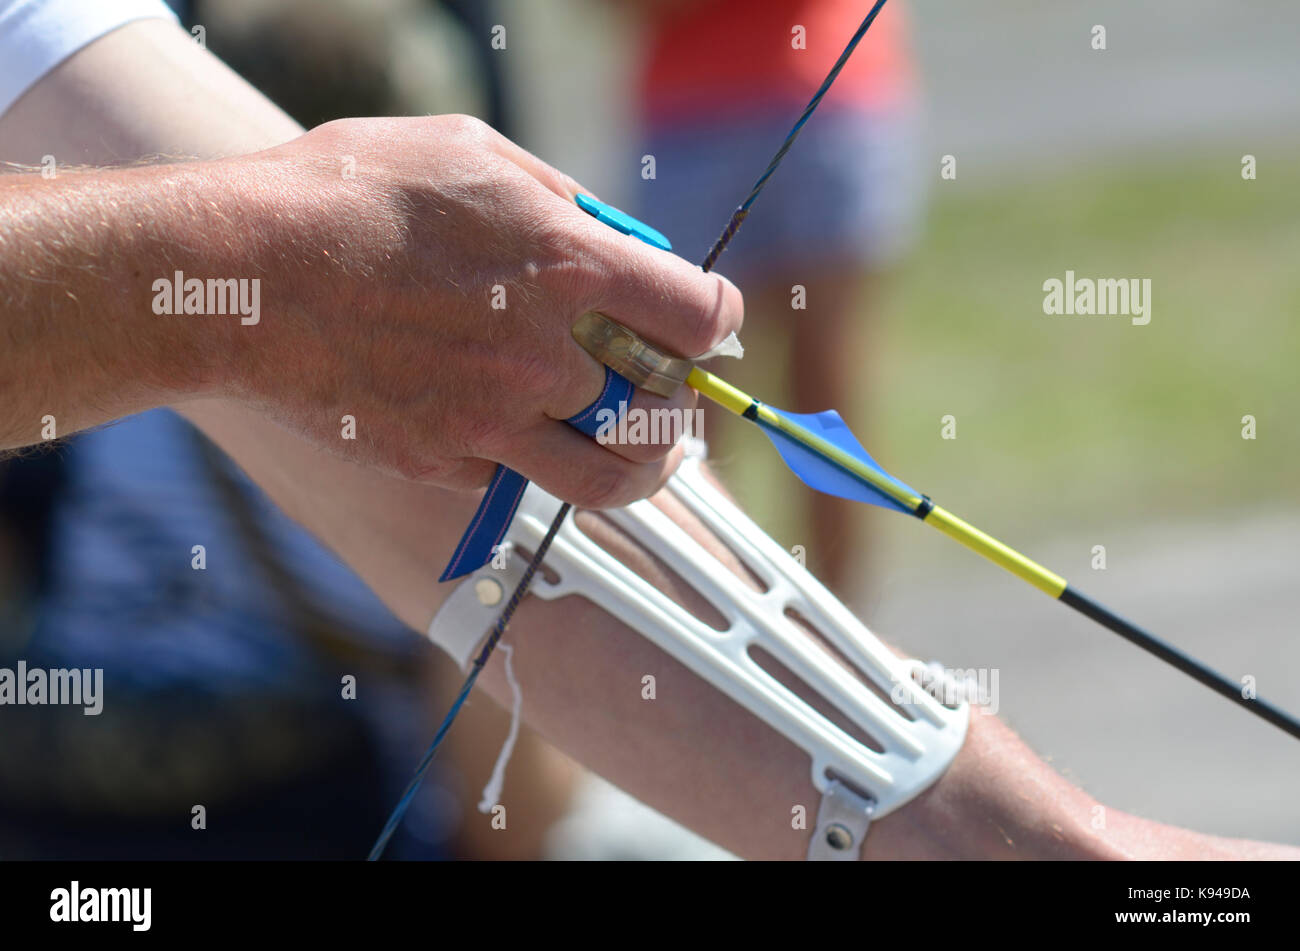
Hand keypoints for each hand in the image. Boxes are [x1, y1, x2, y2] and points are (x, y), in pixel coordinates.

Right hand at [211, 115, 742, 506]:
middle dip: (679, 396)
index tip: (705, 322)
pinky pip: (520, 480)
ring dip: (643, 468)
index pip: (698, 314)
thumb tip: (618, 239)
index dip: (716, 318)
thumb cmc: (352, 194)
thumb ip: (563, 199)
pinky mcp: (444, 461)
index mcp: (568, 263)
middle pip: (664, 405)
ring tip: (644, 455)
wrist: (242, 276)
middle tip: (670, 391)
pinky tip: (516, 431)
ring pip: (611, 478)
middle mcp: (545, 352)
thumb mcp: (472, 153)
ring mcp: (495, 417)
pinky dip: (533, 461)